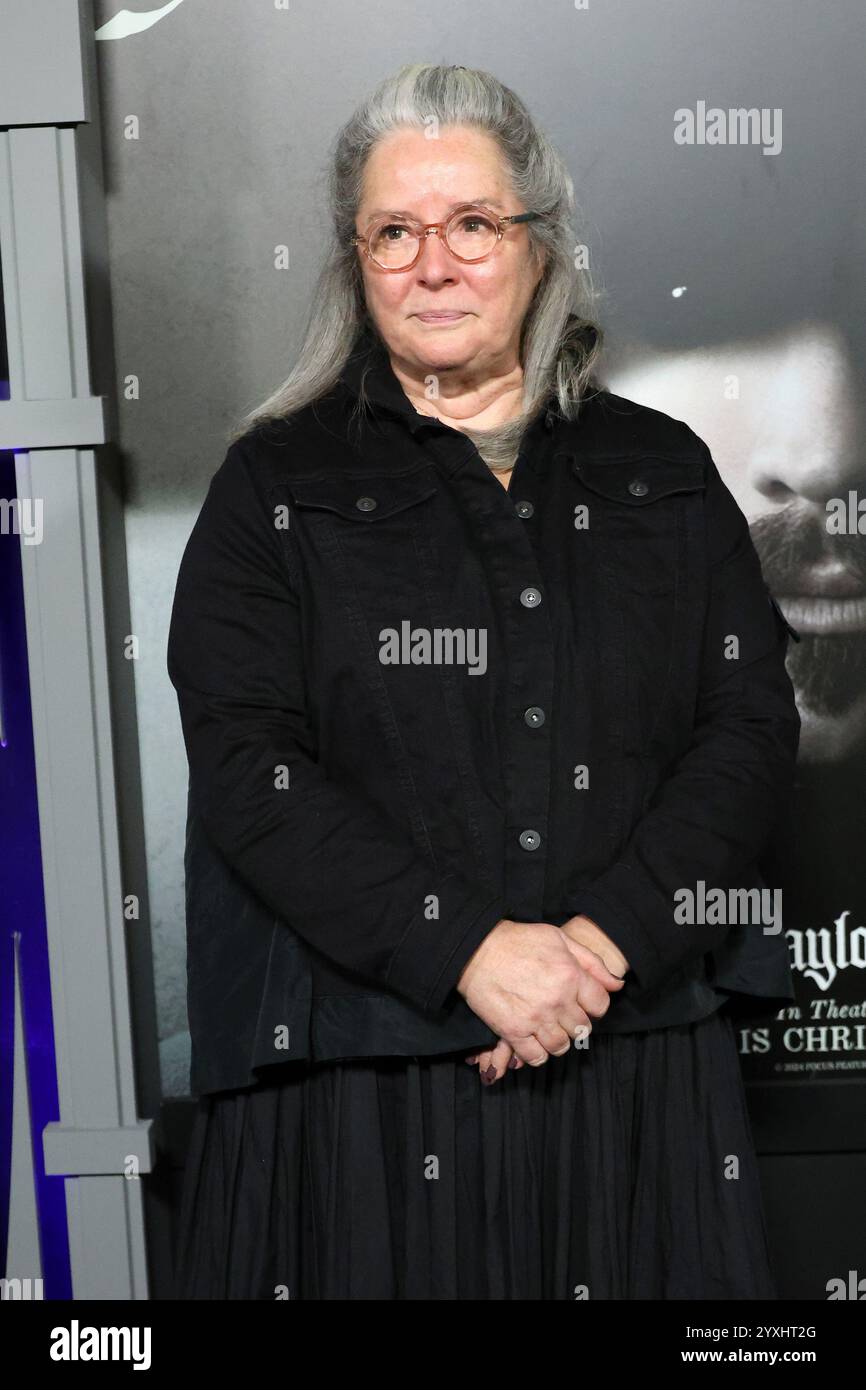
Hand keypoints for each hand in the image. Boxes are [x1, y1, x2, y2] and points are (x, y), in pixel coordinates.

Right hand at [456, 918, 624, 1074]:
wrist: (476, 949)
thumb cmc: (518, 940)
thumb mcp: (559, 939)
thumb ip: (591, 962)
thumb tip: (618, 984)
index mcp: (571, 975)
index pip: (600, 1006)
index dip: (592, 1006)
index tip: (580, 1003)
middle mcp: (557, 999)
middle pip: (582, 1029)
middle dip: (575, 1023)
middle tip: (562, 1015)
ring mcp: (535, 1017)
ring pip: (561, 1046)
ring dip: (558, 1040)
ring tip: (547, 1028)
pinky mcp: (513, 1031)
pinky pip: (536, 1057)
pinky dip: (537, 1053)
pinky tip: (533, 1040)